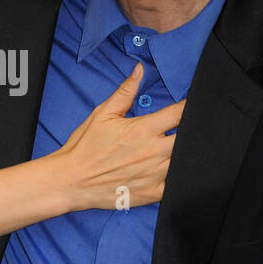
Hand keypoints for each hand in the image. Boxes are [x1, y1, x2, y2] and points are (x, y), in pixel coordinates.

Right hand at [53, 63, 182, 212]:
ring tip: (175, 149)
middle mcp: (153, 152)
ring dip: (183, 153)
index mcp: (143, 130)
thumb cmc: (85, 147)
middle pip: (188, 138)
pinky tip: (169, 171)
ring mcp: (154, 175)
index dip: (189, 107)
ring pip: (184, 161)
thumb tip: (140, 70)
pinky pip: (176, 185)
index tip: (191, 106)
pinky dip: (177, 178)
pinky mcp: (152, 193)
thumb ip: (125, 92)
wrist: (71, 180)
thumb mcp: (102, 114)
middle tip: (186, 128)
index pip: (180, 113)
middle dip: (190, 130)